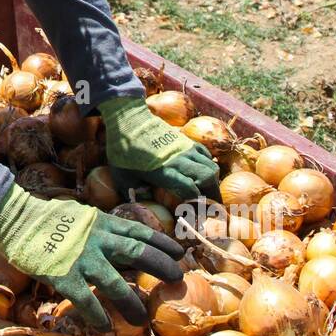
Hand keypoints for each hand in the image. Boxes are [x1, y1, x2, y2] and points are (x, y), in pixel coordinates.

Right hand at [0, 183, 184, 331]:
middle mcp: (98, 239)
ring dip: (132, 303)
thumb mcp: (81, 216)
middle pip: (139, 253)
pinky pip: (86, 300)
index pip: (140, 232)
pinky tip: (105, 326)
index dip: (163, 244)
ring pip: (116, 284)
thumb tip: (121, 240)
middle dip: (161, 267)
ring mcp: (82, 258)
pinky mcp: (63, 275)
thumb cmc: (46, 218)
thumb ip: (101, 229)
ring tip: (141, 319)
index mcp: (102, 223)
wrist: (15, 217)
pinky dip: (97, 314)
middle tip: (177, 280)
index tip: (180, 254)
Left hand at [99, 96, 220, 200]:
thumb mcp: (123, 178)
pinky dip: (208, 165)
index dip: (197, 205)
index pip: (191, 190)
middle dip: (212, 195)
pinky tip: (202, 172)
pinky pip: (205, 154)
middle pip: (207, 178)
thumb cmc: (123, 151)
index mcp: (163, 172)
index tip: (196, 215)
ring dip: (213, 181)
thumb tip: (144, 209)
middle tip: (209, 206)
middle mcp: (178, 160)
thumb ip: (135, 195)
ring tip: (208, 192)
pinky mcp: (186, 141)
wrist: (129, 120)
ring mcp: (185, 149)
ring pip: (210, 166)